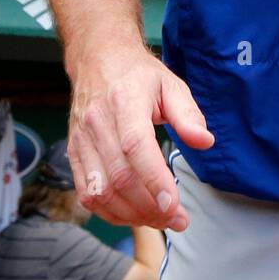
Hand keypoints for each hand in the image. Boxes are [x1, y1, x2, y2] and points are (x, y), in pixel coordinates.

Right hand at [67, 44, 213, 230]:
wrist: (98, 60)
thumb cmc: (138, 75)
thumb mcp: (171, 85)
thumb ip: (189, 115)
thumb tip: (205, 142)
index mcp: (125, 101)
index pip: (135, 147)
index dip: (154, 180)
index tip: (174, 204)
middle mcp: (97, 123)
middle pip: (119, 177)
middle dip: (150, 207)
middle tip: (177, 219)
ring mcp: (81, 140)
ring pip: (100, 191)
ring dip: (131, 214)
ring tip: (159, 219)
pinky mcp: (74, 154)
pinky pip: (86, 193)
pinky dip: (109, 212)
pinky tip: (133, 214)